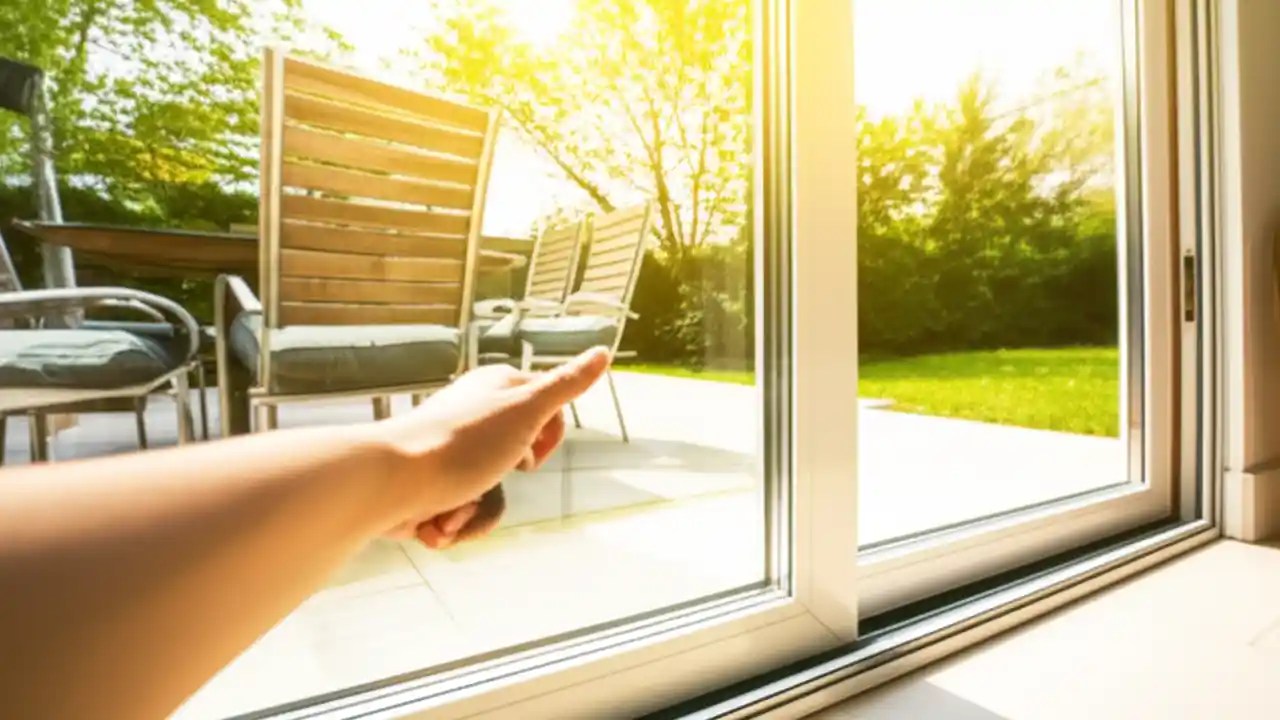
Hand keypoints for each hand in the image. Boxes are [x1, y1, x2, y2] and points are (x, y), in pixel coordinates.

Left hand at [377, 347, 610, 548]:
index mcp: (496, 388)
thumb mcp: (526, 410)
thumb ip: (566, 384)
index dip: (547, 438)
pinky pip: (461, 512)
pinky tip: (432, 524)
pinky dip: (451, 525)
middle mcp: (474, 416)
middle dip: (502, 488)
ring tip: (448, 511)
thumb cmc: (462, 445)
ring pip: (490, 495)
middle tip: (485, 477)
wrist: (388, 484)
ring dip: (473, 514)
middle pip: (519, 462)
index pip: (549, 409)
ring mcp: (453, 453)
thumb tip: (603, 352)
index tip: (531, 453)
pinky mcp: (433, 485)